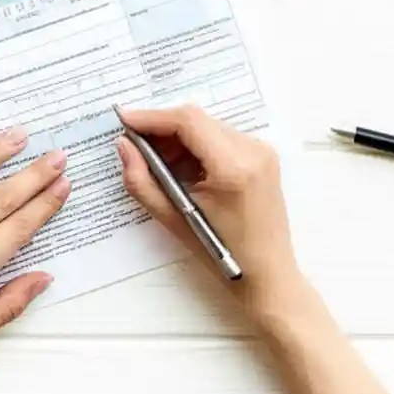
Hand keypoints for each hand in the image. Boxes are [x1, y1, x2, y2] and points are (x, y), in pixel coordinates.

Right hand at [118, 107, 393, 393]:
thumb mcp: (174, 220)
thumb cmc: (224, 255)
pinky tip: (182, 169)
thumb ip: (142, 181)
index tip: (124, 120)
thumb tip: (124, 147)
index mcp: (235, 167)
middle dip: (163, 129)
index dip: (152, 117)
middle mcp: (253, 150)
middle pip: (197, 120)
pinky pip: (221, 138)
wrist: (269, 276)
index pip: (188, 122)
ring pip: (208, 126)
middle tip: (135, 146)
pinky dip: (197, 146)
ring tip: (158, 164)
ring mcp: (262, 151)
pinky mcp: (263, 157)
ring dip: (179, 138)